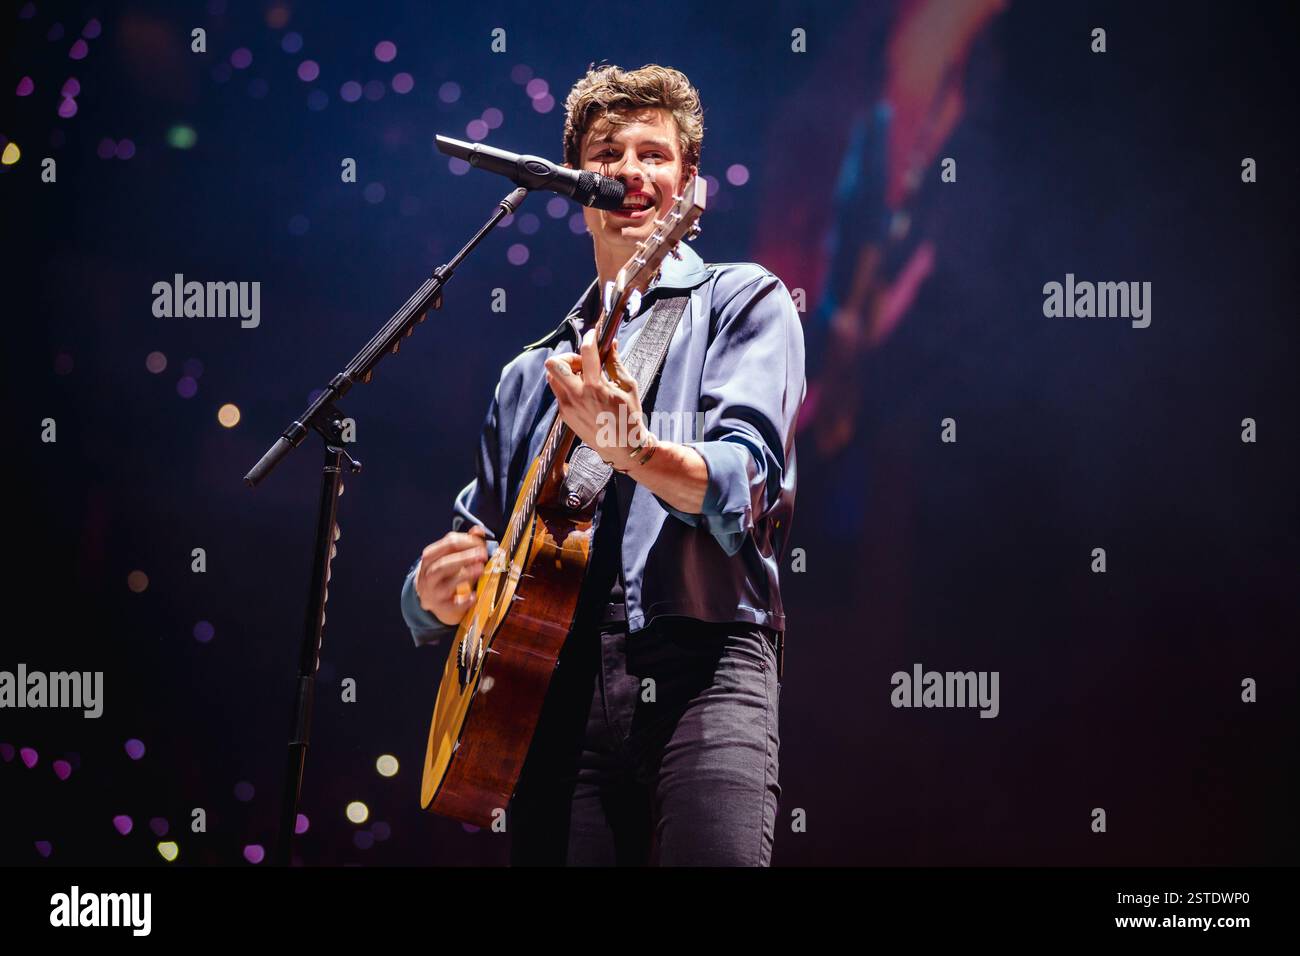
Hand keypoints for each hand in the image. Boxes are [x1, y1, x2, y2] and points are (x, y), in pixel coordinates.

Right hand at [415, 525, 487, 626]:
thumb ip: (464, 543)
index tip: (482, 544)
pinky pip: (452, 605)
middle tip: (482, 555)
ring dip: (465, 575)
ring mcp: (433, 592)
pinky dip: (464, 601)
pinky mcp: (441, 607)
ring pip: (446, 583)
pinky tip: (474, 596)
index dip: (467, 542)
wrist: (430, 598)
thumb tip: (478, 530)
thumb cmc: (445, 573)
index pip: (448, 544)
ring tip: (480, 569)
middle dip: (465, 558)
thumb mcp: (450, 556)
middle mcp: (428, 574)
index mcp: (430, 557)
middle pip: (444, 564)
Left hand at [544, 328, 646, 464]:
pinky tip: (584, 393)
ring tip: (583, 378)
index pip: (586, 353)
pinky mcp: (565, 415)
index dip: (590, 338)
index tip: (593, 335)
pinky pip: (559, 392)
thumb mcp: (628, 387)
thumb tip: (612, 345)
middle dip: (568, 358)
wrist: (623, 447)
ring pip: (552, 378)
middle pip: (554, 364)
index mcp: (595, 387)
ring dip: (565, 372)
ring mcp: (567, 407)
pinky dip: (569, 386)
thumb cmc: (630, 417)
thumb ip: (616, 364)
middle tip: (583, 364)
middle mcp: (577, 396)